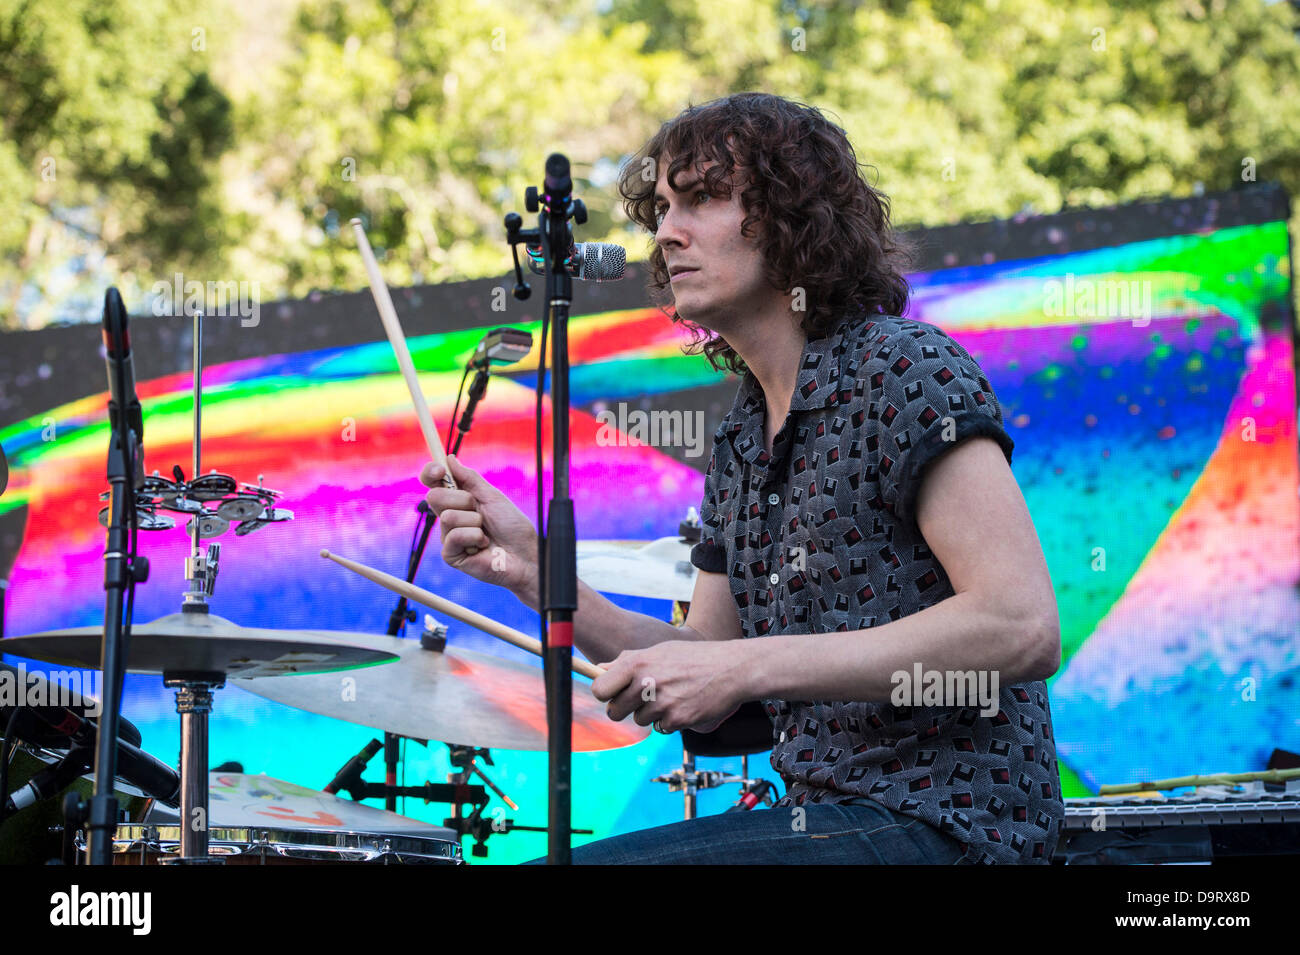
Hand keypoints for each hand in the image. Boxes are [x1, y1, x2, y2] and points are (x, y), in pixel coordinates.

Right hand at [420, 454, 537, 594]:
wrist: (524, 554)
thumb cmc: (512, 526)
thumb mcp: (492, 496)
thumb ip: (470, 479)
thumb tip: (450, 458)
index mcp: (458, 500)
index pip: (433, 482)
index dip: (431, 473)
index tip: (440, 469)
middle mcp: (450, 516)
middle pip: (434, 496)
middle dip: (462, 500)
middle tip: (480, 511)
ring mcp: (448, 536)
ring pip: (447, 517)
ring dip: (474, 521)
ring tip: (486, 532)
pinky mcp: (451, 554)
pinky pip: (454, 536)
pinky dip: (475, 537)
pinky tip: (483, 545)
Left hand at [590, 640, 748, 734]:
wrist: (732, 668)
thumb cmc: (694, 657)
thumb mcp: (660, 651)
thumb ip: (629, 660)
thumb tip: (599, 668)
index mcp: (637, 663)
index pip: (601, 689)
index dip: (605, 695)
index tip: (612, 694)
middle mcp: (646, 683)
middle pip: (615, 712)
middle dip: (625, 709)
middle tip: (642, 700)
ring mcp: (661, 703)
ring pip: (640, 720)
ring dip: (651, 713)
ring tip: (672, 696)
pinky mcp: (677, 719)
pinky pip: (662, 727)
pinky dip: (671, 720)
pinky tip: (685, 704)